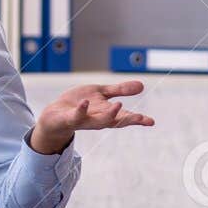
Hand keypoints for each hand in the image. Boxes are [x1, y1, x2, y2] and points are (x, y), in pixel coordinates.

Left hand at [30, 80, 154, 155]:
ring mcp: (84, 120)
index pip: (124, 117)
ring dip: (109, 115)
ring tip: (118, 105)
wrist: (55, 115)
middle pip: (115, 121)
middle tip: (141, 118)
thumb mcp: (101, 93)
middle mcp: (98, 119)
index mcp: (107, 113)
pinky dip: (82, 109)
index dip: (138, 119)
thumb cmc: (80, 105)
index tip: (151, 121)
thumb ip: (120, 90)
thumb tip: (142, 85)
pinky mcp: (70, 119)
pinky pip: (77, 116)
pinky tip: (85, 102)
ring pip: (98, 121)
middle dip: (128, 119)